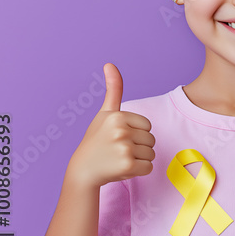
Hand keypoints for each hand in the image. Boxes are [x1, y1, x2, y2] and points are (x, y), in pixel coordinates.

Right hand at [65, 63, 155, 187]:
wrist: (83, 170)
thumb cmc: (96, 140)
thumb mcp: (105, 113)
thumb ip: (113, 89)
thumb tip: (110, 64)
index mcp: (117, 116)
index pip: (148, 126)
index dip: (136, 133)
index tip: (118, 136)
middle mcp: (120, 130)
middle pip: (151, 140)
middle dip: (138, 147)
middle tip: (117, 150)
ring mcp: (124, 148)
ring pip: (151, 154)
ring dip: (139, 159)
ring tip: (118, 158)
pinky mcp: (128, 166)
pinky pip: (149, 167)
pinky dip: (139, 171)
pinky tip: (122, 169)